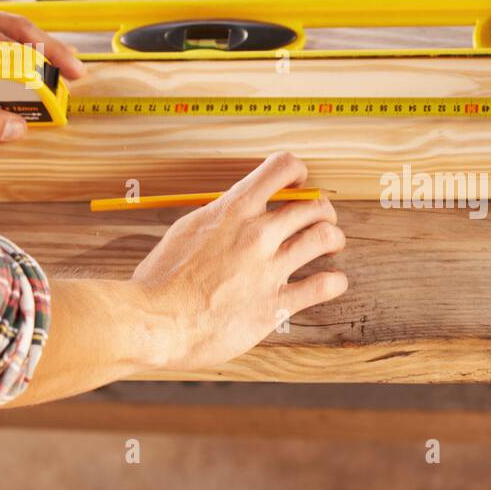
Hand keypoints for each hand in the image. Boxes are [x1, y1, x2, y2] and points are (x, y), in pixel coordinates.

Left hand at [0, 0, 86, 140]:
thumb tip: (17, 128)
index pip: (14, 41)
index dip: (46, 61)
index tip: (67, 77)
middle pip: (15, 28)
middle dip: (47, 51)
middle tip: (73, 71)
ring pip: (2, 31)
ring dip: (29, 52)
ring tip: (53, 71)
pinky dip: (7, 55)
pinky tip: (21, 71)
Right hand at [129, 152, 347, 370]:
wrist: (156, 321)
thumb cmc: (162, 280)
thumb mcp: (188, 230)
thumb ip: (220, 218)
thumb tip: (237, 210)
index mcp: (233, 210)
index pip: (281, 168)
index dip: (299, 173)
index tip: (299, 185)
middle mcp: (257, 234)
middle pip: (314, 205)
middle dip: (323, 211)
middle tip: (320, 222)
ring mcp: (269, 269)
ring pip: (326, 237)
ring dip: (335, 240)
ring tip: (331, 247)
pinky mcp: (275, 304)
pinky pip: (324, 286)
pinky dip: (335, 282)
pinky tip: (332, 282)